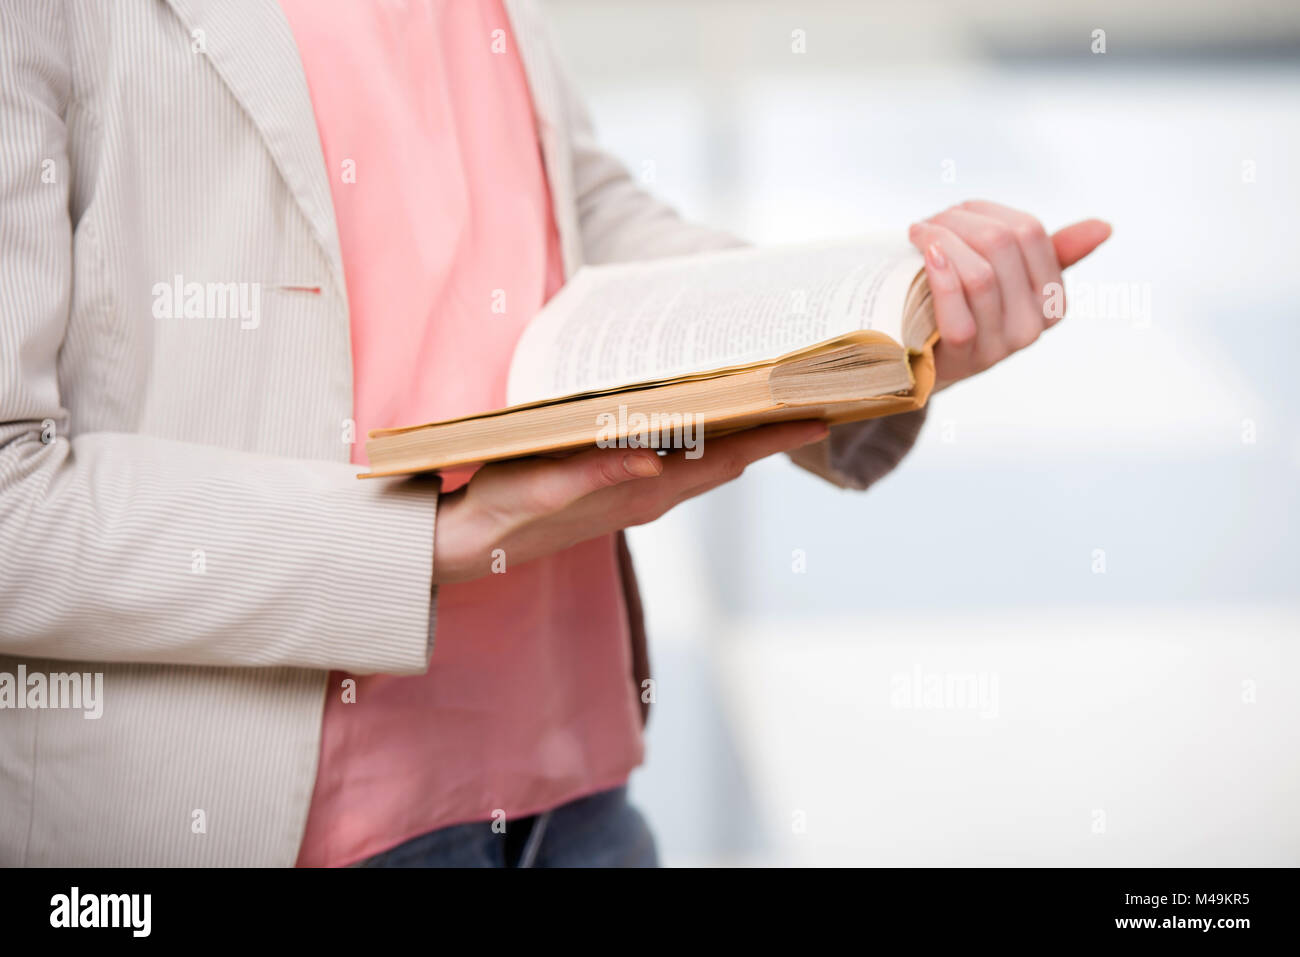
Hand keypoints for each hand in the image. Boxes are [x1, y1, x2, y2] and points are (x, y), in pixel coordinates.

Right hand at [432, 420, 828, 582]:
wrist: (471, 543)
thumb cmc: (505, 507)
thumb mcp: (547, 487)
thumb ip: (598, 474)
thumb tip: (652, 460)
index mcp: (646, 490)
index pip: (728, 457)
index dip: (775, 436)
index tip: (822, 410)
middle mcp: (652, 492)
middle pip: (730, 456)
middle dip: (774, 427)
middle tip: (814, 388)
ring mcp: (638, 493)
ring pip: (708, 459)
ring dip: (745, 431)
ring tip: (778, 398)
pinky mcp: (617, 490)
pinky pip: (676, 461)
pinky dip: (706, 439)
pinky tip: (710, 419)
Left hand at [907, 200, 1111, 388]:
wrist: (927, 360)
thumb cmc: (970, 309)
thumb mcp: (1013, 280)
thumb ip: (1054, 252)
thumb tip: (1105, 226)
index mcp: (1053, 300)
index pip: (1030, 232)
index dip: (987, 212)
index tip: (957, 212)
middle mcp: (1033, 325)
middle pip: (1001, 244)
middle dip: (959, 222)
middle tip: (929, 223)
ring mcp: (1000, 345)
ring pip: (979, 273)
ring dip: (941, 241)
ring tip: (919, 235)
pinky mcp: (964, 357)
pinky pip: (958, 312)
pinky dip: (941, 276)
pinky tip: (926, 255)